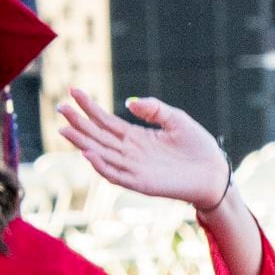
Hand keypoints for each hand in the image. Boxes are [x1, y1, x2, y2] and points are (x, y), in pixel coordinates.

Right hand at [57, 87, 237, 214]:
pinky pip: (115, 174)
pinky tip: (88, 152)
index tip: (73, 91)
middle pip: (98, 136)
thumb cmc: (198, 147)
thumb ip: (153, 109)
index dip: (89, 107)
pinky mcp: (141, 183)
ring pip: (101, 154)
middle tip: (60, 106)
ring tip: (65, 127)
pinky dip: (101, 164)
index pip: (106, 121)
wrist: (215, 173)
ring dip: (82, 142)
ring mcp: (134, 168)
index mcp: (136, 137)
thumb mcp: (176, 119)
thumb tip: (129, 102)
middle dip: (78, 122)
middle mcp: (130, 152)